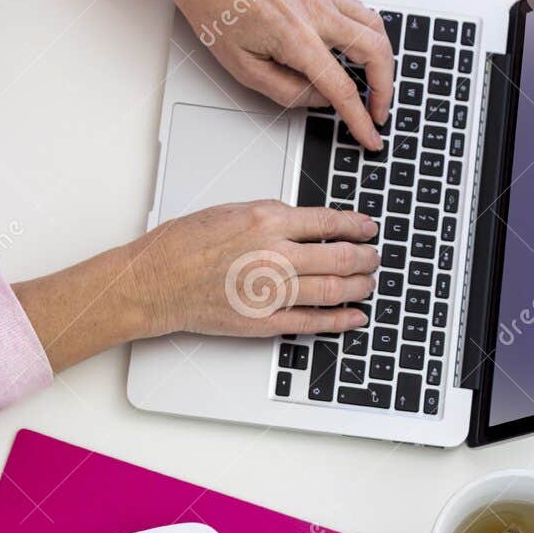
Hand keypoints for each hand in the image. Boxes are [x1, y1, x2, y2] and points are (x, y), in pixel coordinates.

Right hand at [130, 200, 379, 337]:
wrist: (157, 281)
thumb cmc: (185, 244)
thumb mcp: (232, 210)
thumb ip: (271, 216)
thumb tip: (303, 223)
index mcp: (267, 220)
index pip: (327, 221)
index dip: (356, 225)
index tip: (368, 228)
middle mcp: (275, 255)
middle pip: (339, 257)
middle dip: (365, 258)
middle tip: (375, 257)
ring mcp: (272, 292)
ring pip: (333, 289)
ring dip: (359, 287)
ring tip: (370, 284)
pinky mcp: (265, 322)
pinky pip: (313, 322)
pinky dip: (340, 320)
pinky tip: (355, 316)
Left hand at [152, 0, 393, 148]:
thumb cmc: (216, 9)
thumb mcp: (244, 69)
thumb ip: (288, 92)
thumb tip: (320, 101)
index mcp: (295, 38)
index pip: (342, 88)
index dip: (361, 119)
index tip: (371, 136)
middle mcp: (315, 12)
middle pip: (374, 51)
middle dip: (385, 88)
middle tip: (378, 112)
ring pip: (375, 27)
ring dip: (383, 60)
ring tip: (375, 85)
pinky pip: (359, 10)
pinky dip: (369, 36)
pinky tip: (360, 53)